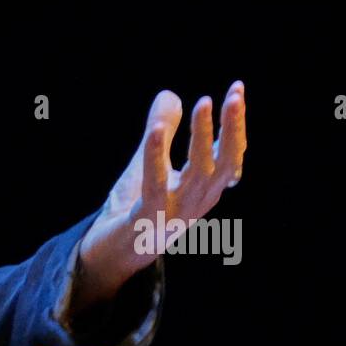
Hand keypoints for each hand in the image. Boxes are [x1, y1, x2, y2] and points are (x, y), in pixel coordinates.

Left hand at [71, 81, 247, 311]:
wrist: (108, 256)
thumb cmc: (133, 209)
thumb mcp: (148, 164)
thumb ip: (160, 132)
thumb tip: (171, 94)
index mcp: (202, 192)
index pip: (228, 156)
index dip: (235, 125)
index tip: (237, 90)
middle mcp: (195, 204)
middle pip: (222, 165)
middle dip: (231, 129)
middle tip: (234, 95)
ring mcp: (173, 215)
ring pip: (197, 175)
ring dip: (201, 139)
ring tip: (202, 103)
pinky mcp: (146, 221)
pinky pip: (154, 187)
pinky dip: (155, 158)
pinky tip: (153, 132)